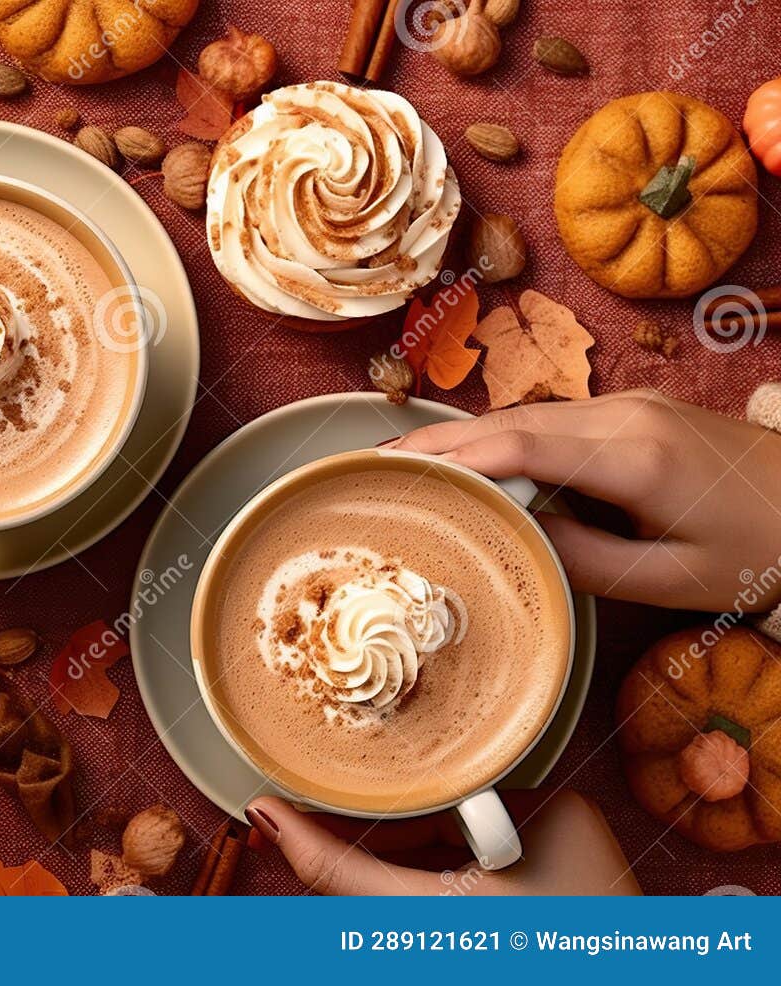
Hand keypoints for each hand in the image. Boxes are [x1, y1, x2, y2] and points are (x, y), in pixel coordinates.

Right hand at [247, 789, 640, 894]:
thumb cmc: (535, 956)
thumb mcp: (423, 914)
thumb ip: (340, 871)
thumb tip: (268, 820)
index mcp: (545, 805)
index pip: (425, 793)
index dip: (361, 809)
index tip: (303, 806)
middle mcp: (560, 821)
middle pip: (434, 822)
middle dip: (376, 847)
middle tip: (309, 845)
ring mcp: (561, 858)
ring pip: (449, 853)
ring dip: (398, 870)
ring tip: (346, 872)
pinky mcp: (557, 889)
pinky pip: (475, 877)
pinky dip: (433, 890)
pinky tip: (396, 899)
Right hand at [393, 390, 780, 611]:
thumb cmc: (762, 554)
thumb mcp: (671, 578)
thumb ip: (584, 559)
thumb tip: (513, 533)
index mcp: (635, 456)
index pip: (519, 442)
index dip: (449, 453)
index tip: (391, 467)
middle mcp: (628, 414)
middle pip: (512, 418)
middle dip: (439, 438)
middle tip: (371, 460)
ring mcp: (635, 405)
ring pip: (530, 415)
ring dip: (467, 436)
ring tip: (406, 462)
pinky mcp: (640, 411)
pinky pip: (555, 420)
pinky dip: (505, 437)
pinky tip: (473, 458)